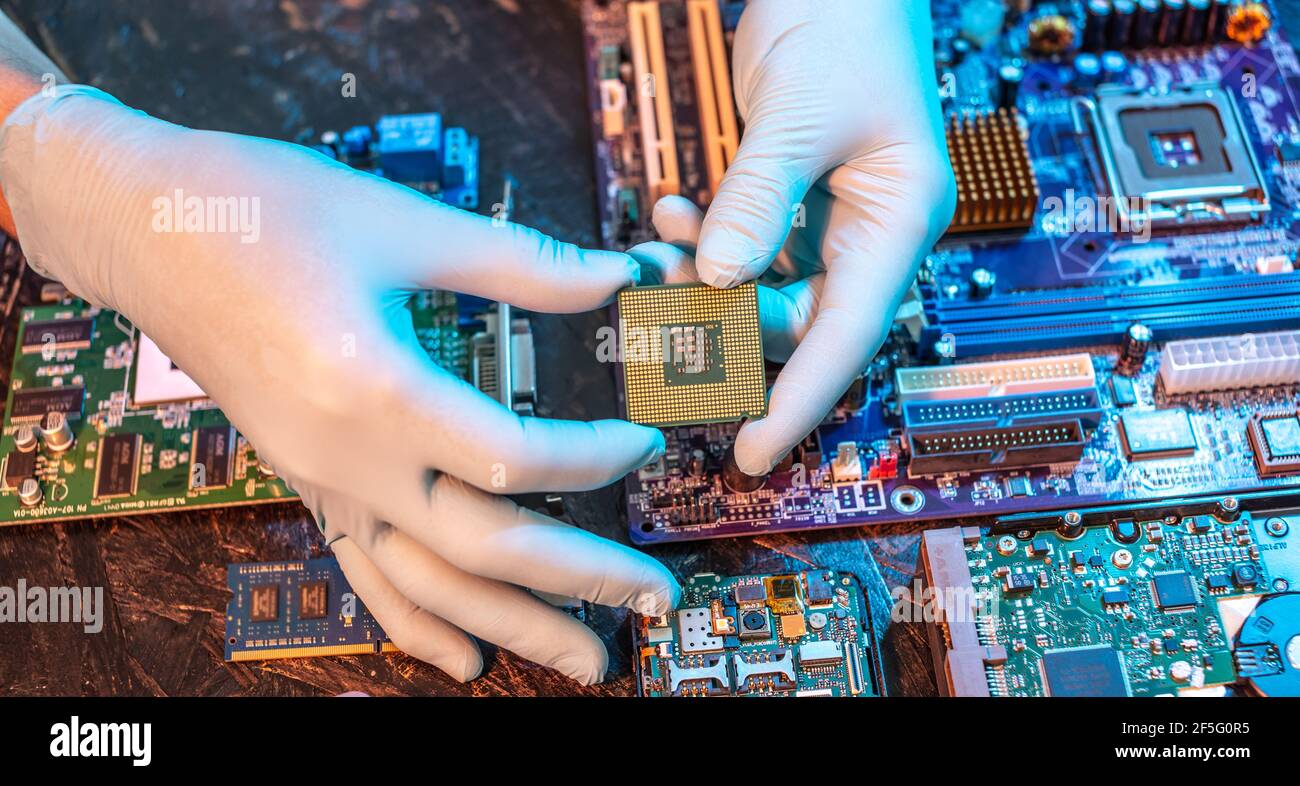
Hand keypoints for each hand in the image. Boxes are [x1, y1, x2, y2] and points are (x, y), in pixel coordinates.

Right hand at [0, 86, 679, 684]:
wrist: (151, 232)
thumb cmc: (269, 213)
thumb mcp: (405, 224)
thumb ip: (521, 263)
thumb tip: (617, 275)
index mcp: (378, 389)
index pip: (516, 458)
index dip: (595, 456)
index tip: (644, 439)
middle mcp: (349, 458)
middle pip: (486, 547)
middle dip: (583, 580)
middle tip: (659, 600)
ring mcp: (323, 482)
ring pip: (432, 585)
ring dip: (516, 627)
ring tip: (590, 660)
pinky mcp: (309, 484)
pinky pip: (366, 578)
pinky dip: (417, 628)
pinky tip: (463, 664)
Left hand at [689, 0, 955, 474]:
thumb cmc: (849, 28)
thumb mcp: (803, 118)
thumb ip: (758, 201)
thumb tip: (715, 281)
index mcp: (896, 222)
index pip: (847, 335)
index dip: (798, 400)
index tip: (751, 452)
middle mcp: (865, 233)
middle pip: (795, 322)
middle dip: (724, 328)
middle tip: (661, 322)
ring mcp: (827, 219)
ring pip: (760, 289)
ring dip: (703, 282)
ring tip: (657, 253)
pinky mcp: (789, 201)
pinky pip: (743, 249)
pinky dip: (703, 241)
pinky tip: (673, 214)